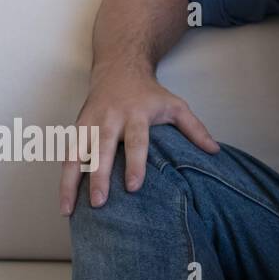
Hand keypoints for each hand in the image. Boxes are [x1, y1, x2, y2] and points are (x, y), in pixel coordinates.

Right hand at [58, 62, 218, 214]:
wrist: (120, 69)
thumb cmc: (151, 94)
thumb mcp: (176, 106)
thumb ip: (195, 129)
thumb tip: (214, 151)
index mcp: (137, 114)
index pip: (137, 141)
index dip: (136, 163)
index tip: (134, 186)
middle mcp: (111, 119)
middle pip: (103, 149)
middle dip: (100, 176)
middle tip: (100, 202)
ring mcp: (91, 123)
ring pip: (77, 154)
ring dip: (71, 182)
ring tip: (69, 210)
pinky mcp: (77, 127)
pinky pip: (67, 154)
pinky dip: (64, 177)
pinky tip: (64, 199)